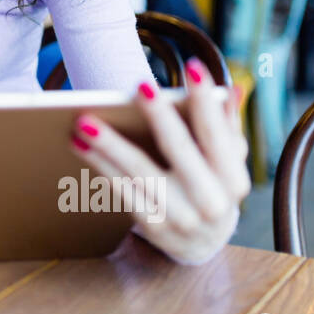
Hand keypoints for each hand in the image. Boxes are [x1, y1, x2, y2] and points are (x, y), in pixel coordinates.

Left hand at [68, 59, 250, 264]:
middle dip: (160, 115)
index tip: (193, 67)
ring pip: (140, 171)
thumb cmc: (211, 187)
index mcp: (233, 179)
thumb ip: (227, 125)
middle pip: (179, 148)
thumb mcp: (226, 161)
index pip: (218, 133)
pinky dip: (99, 166)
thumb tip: (231, 90)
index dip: (206, 101)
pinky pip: (121, 191)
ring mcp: (180, 217)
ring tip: (85, 120)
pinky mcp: (152, 227)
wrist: (203, 246)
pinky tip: (79, 145)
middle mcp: (210, 201)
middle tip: (139, 85)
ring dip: (110, 144)